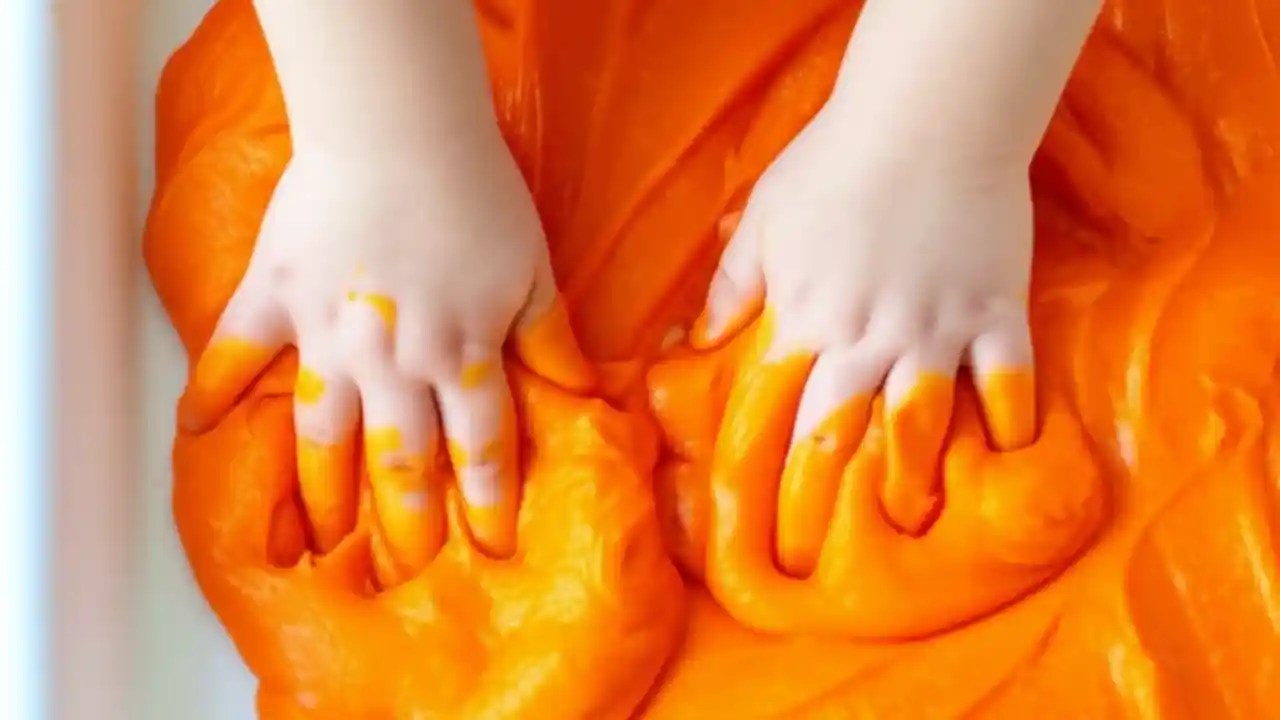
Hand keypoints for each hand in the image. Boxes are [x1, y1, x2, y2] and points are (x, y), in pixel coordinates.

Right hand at [177, 134, 591, 571]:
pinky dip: (213, 388)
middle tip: (407, 575)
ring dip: (321, 494)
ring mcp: (326, 335)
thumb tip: (584, 395)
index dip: (490, 505)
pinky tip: (196, 430)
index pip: (482, 450)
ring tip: (318, 545)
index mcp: (462, 358)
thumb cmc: (478, 195)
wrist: (399, 129)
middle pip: (402, 461)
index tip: (492, 550)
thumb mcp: (535, 270)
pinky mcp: (274, 297)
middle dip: (410, 526)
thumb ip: (551, 339)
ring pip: (322, 433)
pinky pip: (236, 352)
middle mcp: (392, 365)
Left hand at [695, 108, 1036, 561]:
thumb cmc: (835, 163)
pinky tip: (1008, 461)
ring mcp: (937, 330)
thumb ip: (732, 286)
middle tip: (812, 563)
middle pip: (838, 436)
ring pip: (921, 426)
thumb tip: (692, 341)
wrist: (929, 117)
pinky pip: (1008, 383)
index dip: (760, 478)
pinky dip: (1010, 425)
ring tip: (906, 524)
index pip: (775, 415)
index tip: (752, 531)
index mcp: (806, 318)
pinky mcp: (997, 312)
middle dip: (820, 506)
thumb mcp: (765, 220)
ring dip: (911, 482)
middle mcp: (867, 338)